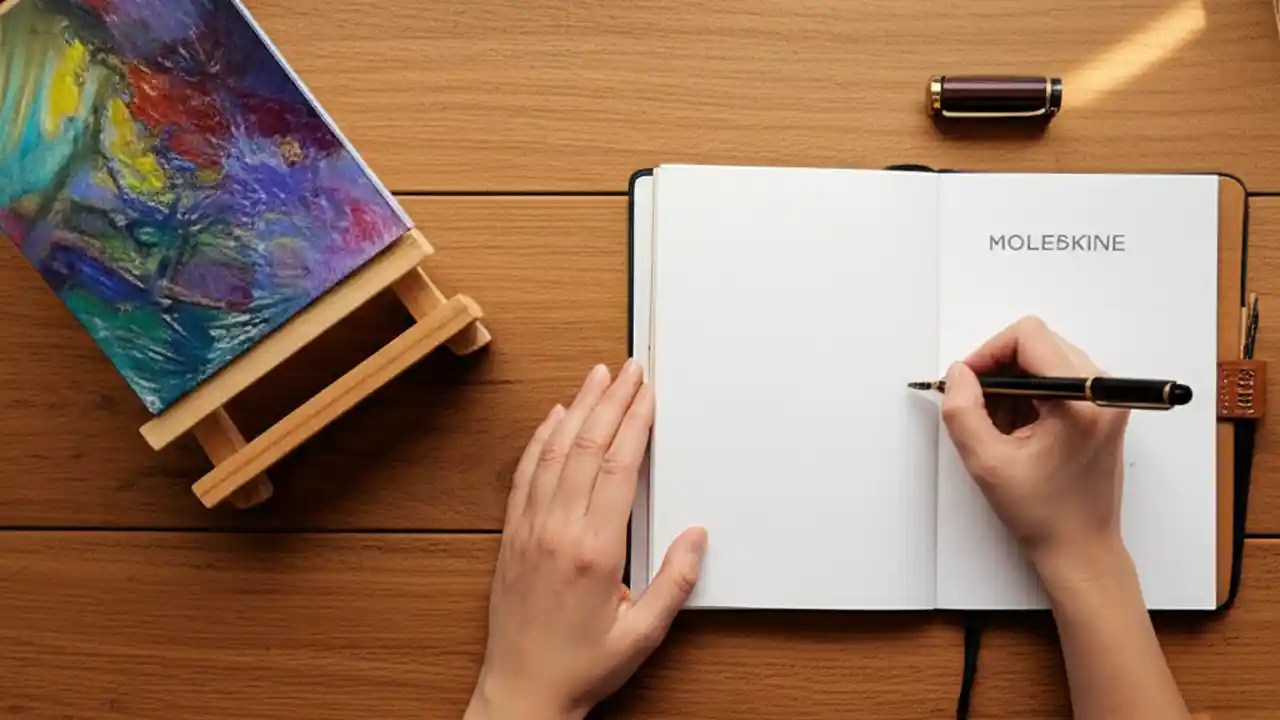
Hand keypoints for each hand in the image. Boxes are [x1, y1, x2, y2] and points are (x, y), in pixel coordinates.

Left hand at [466, 362, 707, 719]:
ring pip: (554, 453)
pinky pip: (525, 475)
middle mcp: (557, 530)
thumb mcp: (644, 634)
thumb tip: (696, 536)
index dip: (635, 422)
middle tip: (628, 369)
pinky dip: (540, 440)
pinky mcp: (512, 536)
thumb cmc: (581, 666)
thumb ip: (674, 582)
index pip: (619, 467)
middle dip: (611, 401)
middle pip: (587, 447)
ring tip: (595, 377)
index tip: (647, 393)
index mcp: (594, 550)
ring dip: (577, 409)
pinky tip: (553, 418)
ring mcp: (530, 529)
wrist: (522, 693)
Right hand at [940, 316, 1130, 583]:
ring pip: (1044, 359)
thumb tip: (959, 373)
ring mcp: (1106, 399)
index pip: (1029, 337)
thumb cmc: (1042, 513)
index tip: (967, 384)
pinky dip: (1028, 395)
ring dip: (1012, 385)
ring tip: (1001, 427)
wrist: (1081, 547)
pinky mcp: (1102, 408)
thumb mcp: (986, 462)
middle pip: (1038, 344)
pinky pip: (1056, 379)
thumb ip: (963, 410)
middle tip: (980, 409)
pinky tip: (1018, 430)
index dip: (988, 353)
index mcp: (1083, 400)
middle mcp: (1103, 391)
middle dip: (999, 370)